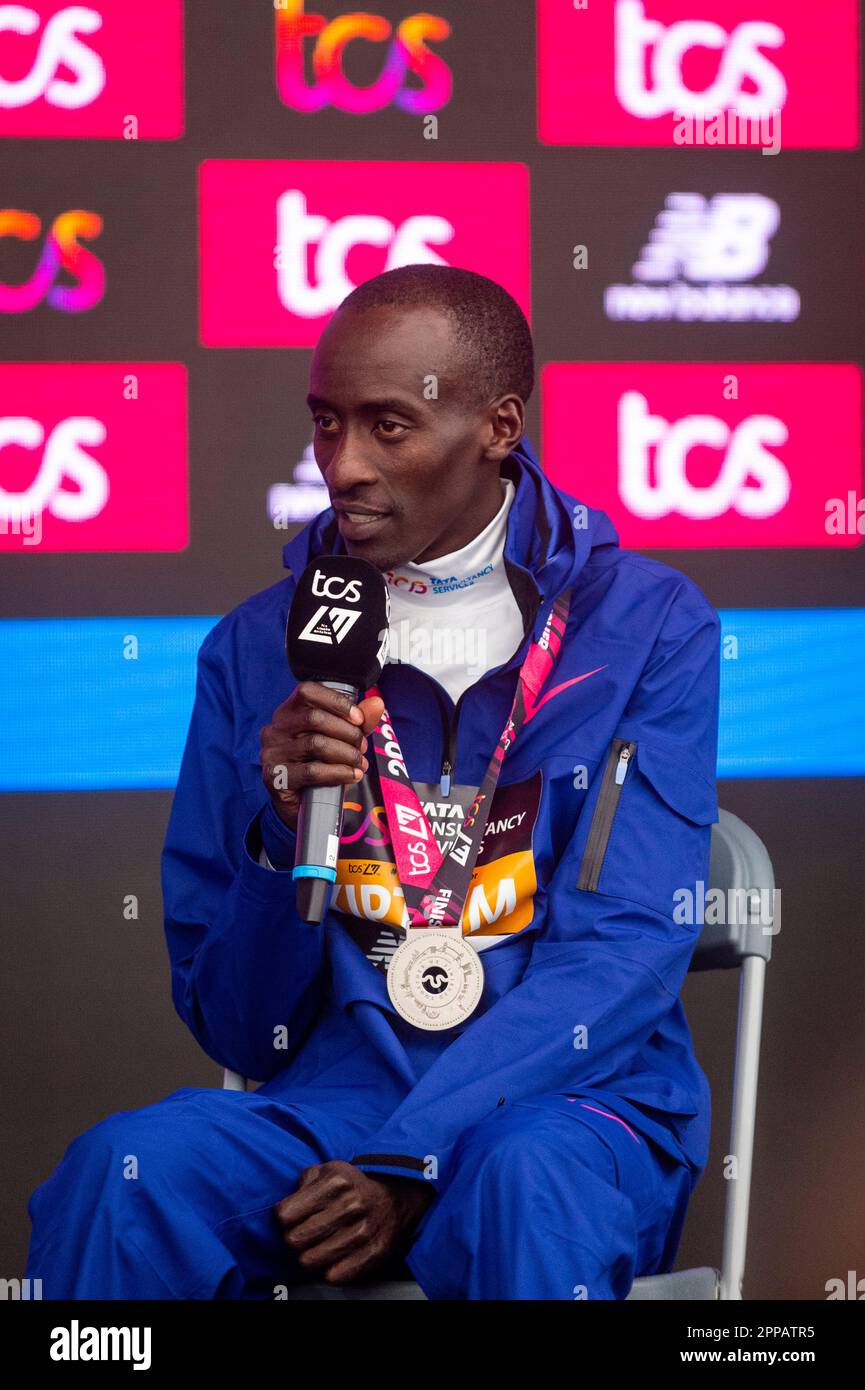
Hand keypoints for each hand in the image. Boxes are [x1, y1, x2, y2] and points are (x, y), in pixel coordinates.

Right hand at [260, 683, 384, 832]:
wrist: (300, 806)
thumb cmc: (320, 764)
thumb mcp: (340, 740)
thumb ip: (358, 721)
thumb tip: (377, 702)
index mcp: (288, 712)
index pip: (307, 691)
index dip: (337, 701)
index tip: (358, 719)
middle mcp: (275, 729)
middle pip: (315, 718)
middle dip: (347, 733)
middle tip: (362, 747)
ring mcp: (272, 753)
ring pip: (316, 744)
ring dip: (347, 754)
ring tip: (359, 763)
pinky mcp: (275, 777)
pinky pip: (313, 771)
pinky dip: (339, 773)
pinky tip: (352, 776)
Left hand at [273, 1160, 434, 1284]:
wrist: (394, 1198)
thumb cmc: (351, 1186)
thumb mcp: (327, 1170)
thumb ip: (303, 1183)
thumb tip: (285, 1208)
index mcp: (336, 1181)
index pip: (285, 1215)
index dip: (284, 1219)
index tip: (291, 1219)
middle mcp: (351, 1205)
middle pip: (294, 1240)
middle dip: (294, 1239)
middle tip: (303, 1235)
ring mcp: (363, 1230)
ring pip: (310, 1261)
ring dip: (310, 1256)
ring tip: (319, 1246)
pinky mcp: (374, 1252)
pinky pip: (334, 1276)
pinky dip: (330, 1270)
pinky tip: (334, 1257)